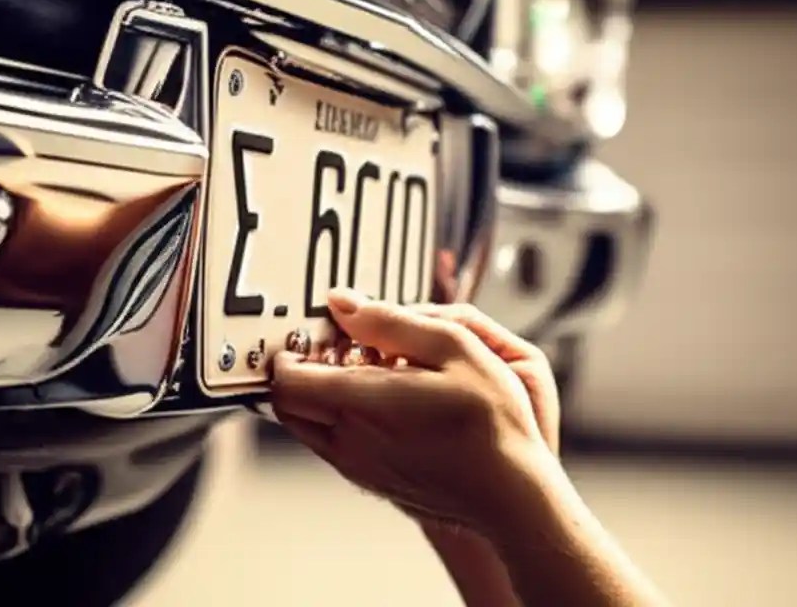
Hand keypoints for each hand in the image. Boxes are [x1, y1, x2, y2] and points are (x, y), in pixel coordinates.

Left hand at [269, 288, 558, 529]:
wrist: (511, 494)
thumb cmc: (491, 421)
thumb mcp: (453, 346)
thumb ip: (389, 320)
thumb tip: (341, 302)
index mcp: (359, 403)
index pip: (285, 379)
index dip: (289, 351)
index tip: (313, 333)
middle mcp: (347, 440)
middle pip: (288, 404)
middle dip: (300, 372)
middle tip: (337, 350)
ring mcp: (357, 467)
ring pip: (308, 426)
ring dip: (322, 397)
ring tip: (369, 374)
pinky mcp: (372, 482)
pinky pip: (334, 446)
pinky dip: (343, 420)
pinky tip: (387, 405)